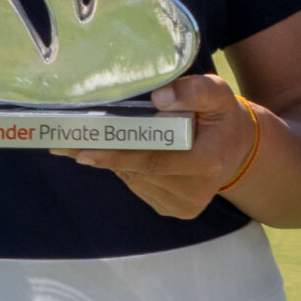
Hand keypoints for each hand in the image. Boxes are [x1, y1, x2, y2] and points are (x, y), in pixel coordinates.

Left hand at [53, 74, 255, 218]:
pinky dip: (125, 169)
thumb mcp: (217, 92)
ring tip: (83, 143)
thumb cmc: (221, 115)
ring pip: (134, 179)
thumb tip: (160, 97)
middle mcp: (195, 190)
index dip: (117, 154)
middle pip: (137, 171)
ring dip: (110, 161)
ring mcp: (184, 205)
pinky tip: (118, 154)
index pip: (153, 159)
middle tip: (64, 143)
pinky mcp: (174, 209)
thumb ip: (193, 91)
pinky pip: (139, 186)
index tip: (84, 150)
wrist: (236, 148)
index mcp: (206, 161)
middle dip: (101, 155)